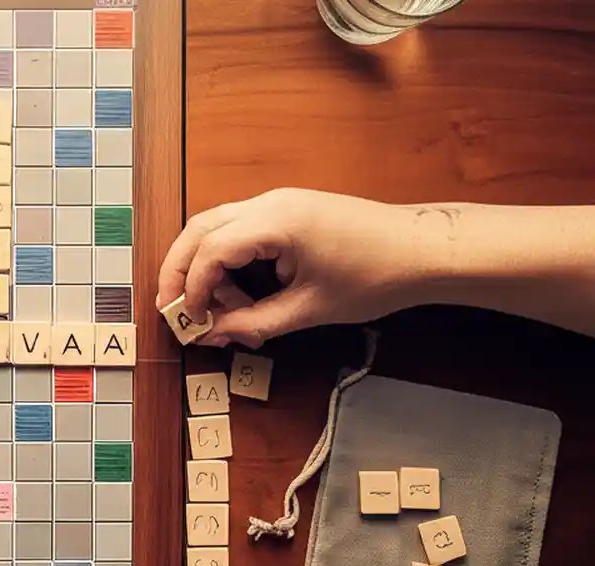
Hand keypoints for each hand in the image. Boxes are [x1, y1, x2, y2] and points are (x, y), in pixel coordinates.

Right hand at [157, 188, 433, 347]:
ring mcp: (278, 202)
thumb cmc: (376, 276)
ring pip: (215, 227)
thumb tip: (214, 335)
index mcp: (276, 222)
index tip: (191, 322)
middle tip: (171, 309)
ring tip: (220, 311)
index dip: (191, 290)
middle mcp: (269, 203)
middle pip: (199, 229)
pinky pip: (239, 230)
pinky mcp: (287, 210)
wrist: (423, 249)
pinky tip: (241, 293)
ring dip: (204, 267)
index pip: (209, 251)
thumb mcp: (310, 310)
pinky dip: (228, 260)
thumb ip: (255, 323)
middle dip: (179, 270)